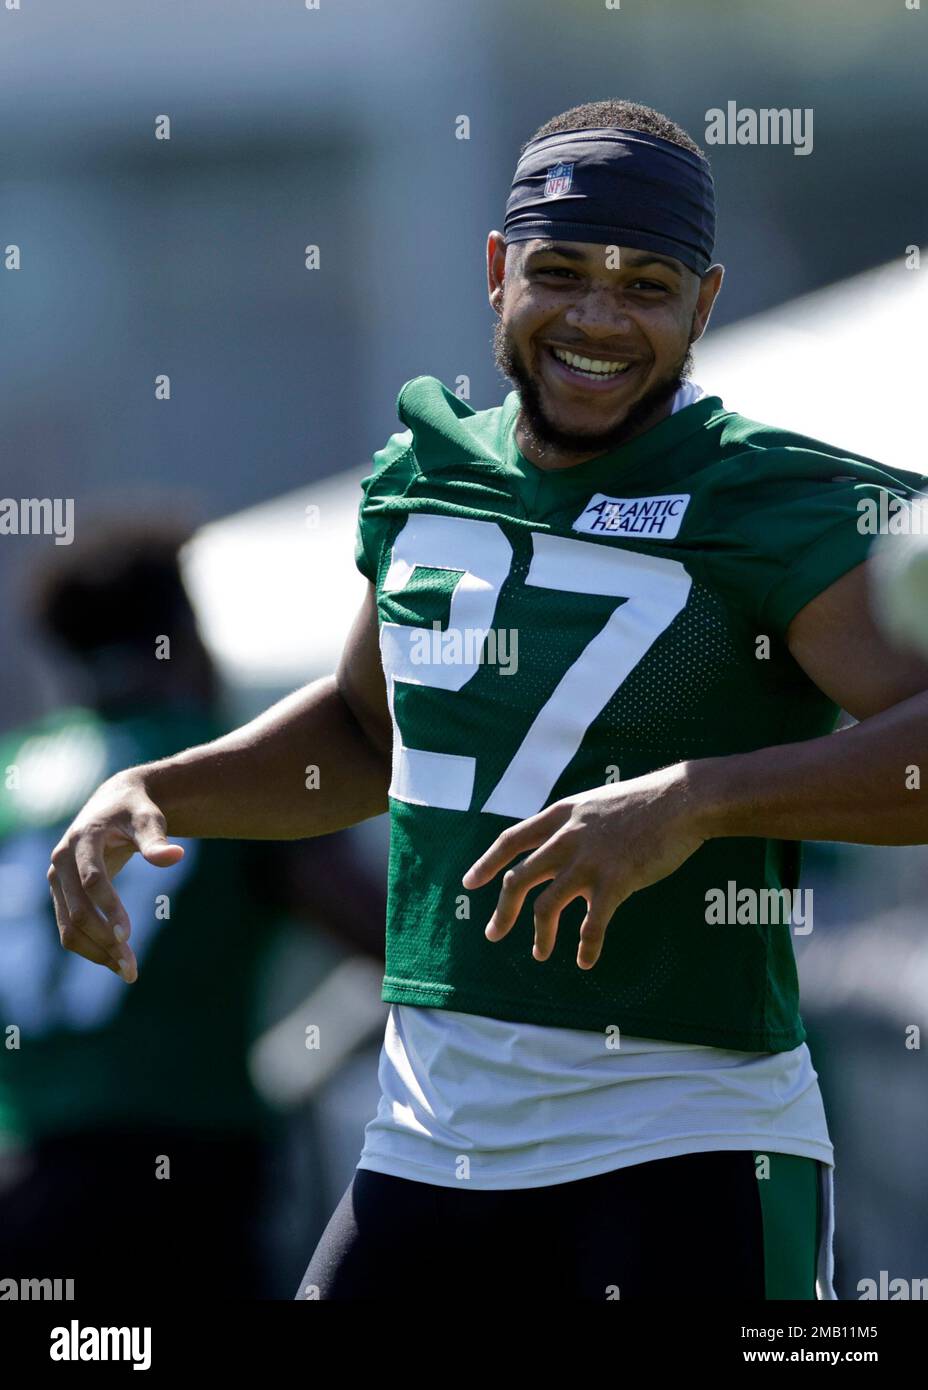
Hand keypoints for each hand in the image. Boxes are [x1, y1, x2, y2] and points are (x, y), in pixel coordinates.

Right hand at [47, 773, 184, 982]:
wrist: (113, 805)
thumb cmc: (134, 812)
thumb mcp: (148, 819)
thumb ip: (157, 839)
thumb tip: (176, 856)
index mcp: (82, 841)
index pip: (92, 881)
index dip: (109, 908)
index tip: (128, 936)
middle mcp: (61, 862)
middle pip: (77, 910)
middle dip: (104, 941)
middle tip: (132, 968)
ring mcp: (57, 880)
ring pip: (68, 927)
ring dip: (96, 952)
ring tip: (129, 972)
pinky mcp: (61, 894)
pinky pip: (69, 928)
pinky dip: (90, 948)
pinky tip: (117, 961)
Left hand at [462, 765, 708, 969]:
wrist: (681, 799)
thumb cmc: (644, 802)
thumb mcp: (595, 805)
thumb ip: (574, 829)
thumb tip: (559, 855)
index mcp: (560, 816)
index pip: (510, 840)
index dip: (487, 863)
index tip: (470, 883)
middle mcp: (566, 838)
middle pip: (518, 880)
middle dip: (503, 912)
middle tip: (493, 934)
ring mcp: (588, 860)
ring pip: (546, 906)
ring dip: (540, 936)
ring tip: (540, 954)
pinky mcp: (616, 881)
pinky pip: (592, 924)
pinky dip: (586, 947)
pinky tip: (585, 961)